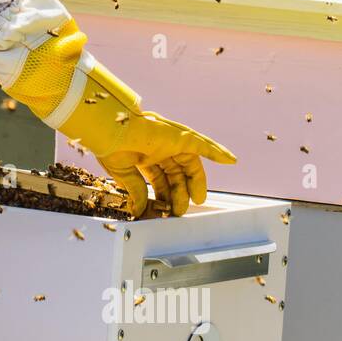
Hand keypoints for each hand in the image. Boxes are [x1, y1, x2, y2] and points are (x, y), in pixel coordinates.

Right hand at [90, 110, 235, 216]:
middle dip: (180, 191)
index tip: (166, 208)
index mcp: (144, 155)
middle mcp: (159, 148)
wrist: (110, 131)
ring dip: (196, 182)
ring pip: (190, 163)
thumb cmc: (110, 146)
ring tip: (199, 199)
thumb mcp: (125, 174)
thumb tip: (140, 208)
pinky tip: (230, 161)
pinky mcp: (180, 137)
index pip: (160, 176)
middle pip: (176, 173)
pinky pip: (204, 145)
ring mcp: (170, 142)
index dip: (164, 193)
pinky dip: (217, 152)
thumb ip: (137, 190)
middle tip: (181, 209)